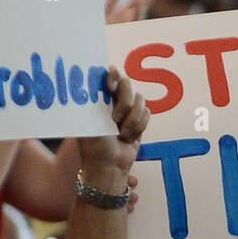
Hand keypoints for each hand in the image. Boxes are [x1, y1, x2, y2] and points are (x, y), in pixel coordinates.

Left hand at [80, 67, 149, 184]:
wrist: (109, 165)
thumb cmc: (94, 145)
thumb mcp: (90, 120)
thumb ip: (94, 98)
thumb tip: (94, 77)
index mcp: (99, 96)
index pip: (109, 72)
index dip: (112, 74)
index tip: (109, 86)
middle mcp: (114, 99)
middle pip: (127, 83)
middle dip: (124, 102)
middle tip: (114, 119)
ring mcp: (128, 109)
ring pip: (140, 99)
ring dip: (132, 119)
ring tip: (121, 134)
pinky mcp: (140, 119)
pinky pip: (147, 112)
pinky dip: (139, 126)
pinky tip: (129, 137)